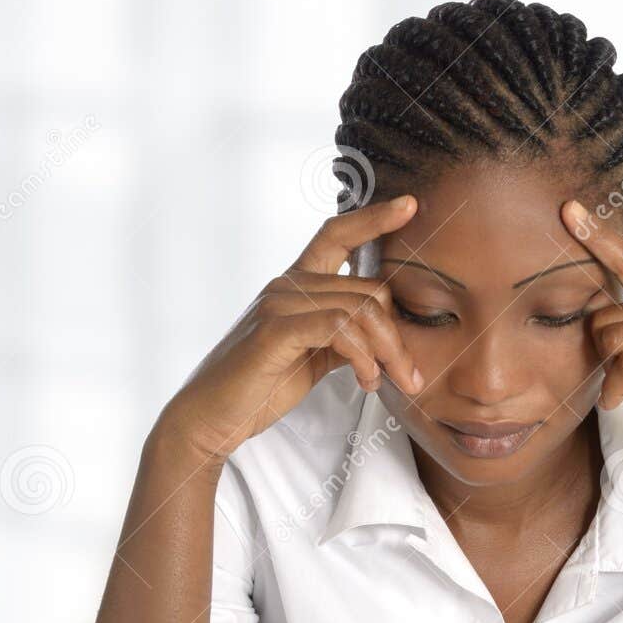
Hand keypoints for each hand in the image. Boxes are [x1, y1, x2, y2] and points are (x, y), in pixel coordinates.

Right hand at [156, 195, 424, 465]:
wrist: (212, 416)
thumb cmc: (258, 388)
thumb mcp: (314, 358)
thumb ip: (345, 339)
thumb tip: (384, 339)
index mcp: (296, 285)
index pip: (337, 235)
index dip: (373, 218)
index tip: (409, 205)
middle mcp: (287, 285)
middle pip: (369, 290)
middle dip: (399, 336)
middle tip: (408, 375)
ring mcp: (279, 304)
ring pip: (359, 310)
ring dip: (387, 351)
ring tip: (386, 381)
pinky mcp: (275, 330)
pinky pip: (339, 327)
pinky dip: (362, 356)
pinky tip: (365, 380)